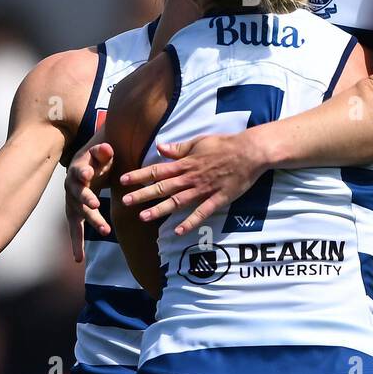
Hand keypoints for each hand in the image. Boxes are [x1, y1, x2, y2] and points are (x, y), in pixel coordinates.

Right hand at [65, 142, 112, 261]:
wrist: (83, 168)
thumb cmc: (95, 160)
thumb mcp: (101, 152)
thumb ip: (103, 150)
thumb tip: (106, 148)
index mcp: (78, 170)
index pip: (79, 171)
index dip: (82, 172)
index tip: (87, 174)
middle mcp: (71, 188)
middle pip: (78, 194)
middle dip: (86, 199)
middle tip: (96, 205)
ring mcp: (72, 203)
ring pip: (79, 214)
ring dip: (91, 221)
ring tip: (105, 230)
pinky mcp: (75, 215)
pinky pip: (75, 230)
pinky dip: (76, 244)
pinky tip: (78, 259)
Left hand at [118, 132, 266, 235]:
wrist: (249, 152)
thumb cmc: (224, 145)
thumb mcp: (199, 142)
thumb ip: (179, 148)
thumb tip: (160, 147)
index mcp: (185, 163)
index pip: (157, 170)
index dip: (139, 176)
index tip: (123, 180)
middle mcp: (191, 178)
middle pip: (163, 187)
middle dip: (143, 194)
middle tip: (125, 202)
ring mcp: (204, 190)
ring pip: (178, 202)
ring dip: (160, 210)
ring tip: (144, 217)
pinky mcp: (217, 199)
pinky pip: (201, 213)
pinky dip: (190, 222)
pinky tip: (178, 231)